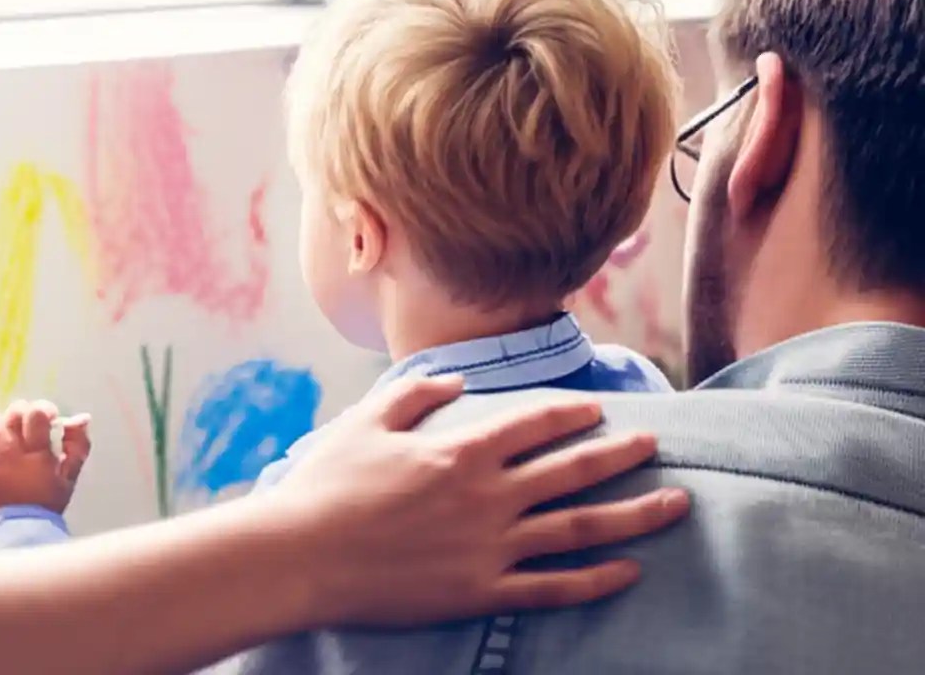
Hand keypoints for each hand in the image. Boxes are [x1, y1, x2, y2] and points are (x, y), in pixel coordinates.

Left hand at [0, 400, 91, 526]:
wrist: (11, 534)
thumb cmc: (45, 506)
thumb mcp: (69, 477)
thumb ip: (78, 444)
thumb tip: (80, 419)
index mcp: (36, 456)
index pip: (36, 413)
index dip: (44, 409)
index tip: (47, 417)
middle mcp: (8, 454)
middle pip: (13, 413)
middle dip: (24, 415)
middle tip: (29, 428)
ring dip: (3, 426)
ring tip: (10, 442)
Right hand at [273, 376, 688, 626]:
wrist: (300, 556)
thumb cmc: (327, 485)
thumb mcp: (366, 422)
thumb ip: (415, 396)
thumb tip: (456, 384)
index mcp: (461, 452)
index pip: (535, 425)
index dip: (573, 414)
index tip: (598, 409)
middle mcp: (487, 496)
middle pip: (573, 471)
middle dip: (622, 455)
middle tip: (655, 445)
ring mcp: (489, 547)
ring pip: (580, 529)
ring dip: (633, 514)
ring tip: (675, 503)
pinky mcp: (481, 593)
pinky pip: (553, 589)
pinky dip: (596, 581)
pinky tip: (629, 572)